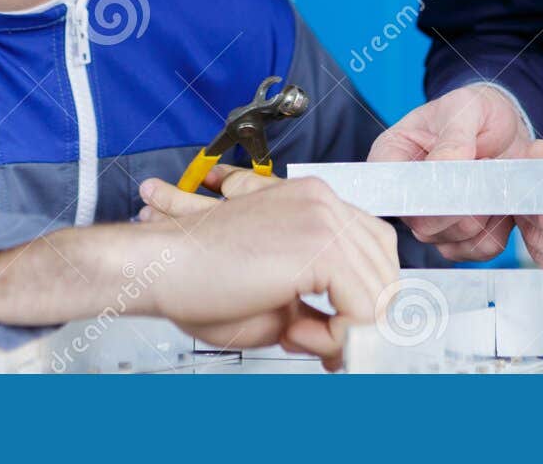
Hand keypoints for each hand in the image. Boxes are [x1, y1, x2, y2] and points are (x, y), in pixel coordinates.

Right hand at [139, 170, 398, 369]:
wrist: (158, 265)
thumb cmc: (198, 278)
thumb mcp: (274, 294)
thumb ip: (318, 308)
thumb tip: (348, 337)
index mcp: (314, 203)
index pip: (374, 251)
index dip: (360, 298)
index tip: (329, 331)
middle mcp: (324, 202)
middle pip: (385, 270)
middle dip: (356, 318)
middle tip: (311, 339)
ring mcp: (323, 218)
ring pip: (379, 293)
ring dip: (340, 330)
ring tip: (292, 335)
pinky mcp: (318, 245)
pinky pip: (362, 309)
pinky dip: (334, 337)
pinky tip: (292, 333)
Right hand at [367, 84, 535, 260]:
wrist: (508, 129)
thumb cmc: (477, 112)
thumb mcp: (467, 109)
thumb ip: (453, 138)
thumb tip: (443, 166)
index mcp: (393, 155)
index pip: (388, 187)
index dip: (419, 191)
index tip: (453, 179)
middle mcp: (406, 193)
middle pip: (420, 222)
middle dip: (460, 201)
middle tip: (484, 166)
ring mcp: (430, 219)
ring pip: (448, 238)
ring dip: (481, 213)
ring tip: (492, 178)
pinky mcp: (458, 236)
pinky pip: (475, 249)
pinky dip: (496, 229)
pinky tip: (501, 202)